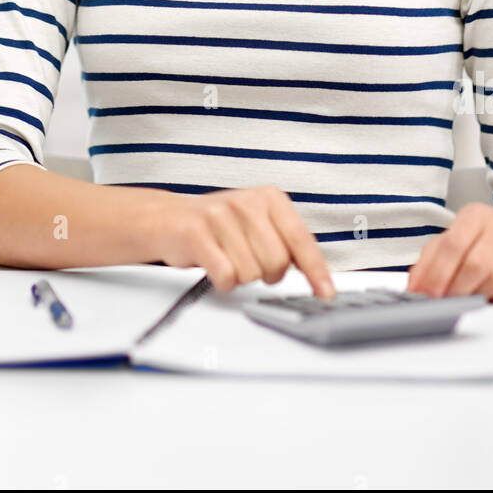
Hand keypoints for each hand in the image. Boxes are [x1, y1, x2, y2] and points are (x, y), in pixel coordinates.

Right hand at [150, 186, 335, 297]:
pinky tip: (215, 267)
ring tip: (229, 259)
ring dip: (241, 276)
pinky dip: (223, 281)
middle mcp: (248, 202)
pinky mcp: (197, 233)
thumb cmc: (219, 225)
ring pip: (251, 273)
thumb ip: (286, 242)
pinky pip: (226, 276)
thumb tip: (317, 274)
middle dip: (267, 274)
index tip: (325, 294)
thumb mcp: (258, 223)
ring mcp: (221, 216)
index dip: (316, 271)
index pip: (302, 240)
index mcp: (270, 198)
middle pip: (278, 262)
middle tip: (252, 264)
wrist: (167, 218)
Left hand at [405, 203, 492, 302]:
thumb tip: (415, 285)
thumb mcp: (458, 238)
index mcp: (476, 214)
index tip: (425, 295)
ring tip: (472, 300)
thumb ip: (432, 258)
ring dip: (481, 296)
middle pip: (476, 265)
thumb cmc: (489, 239)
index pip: (452, 245)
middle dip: (457, 290)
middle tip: (447, 304)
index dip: (436, 274)